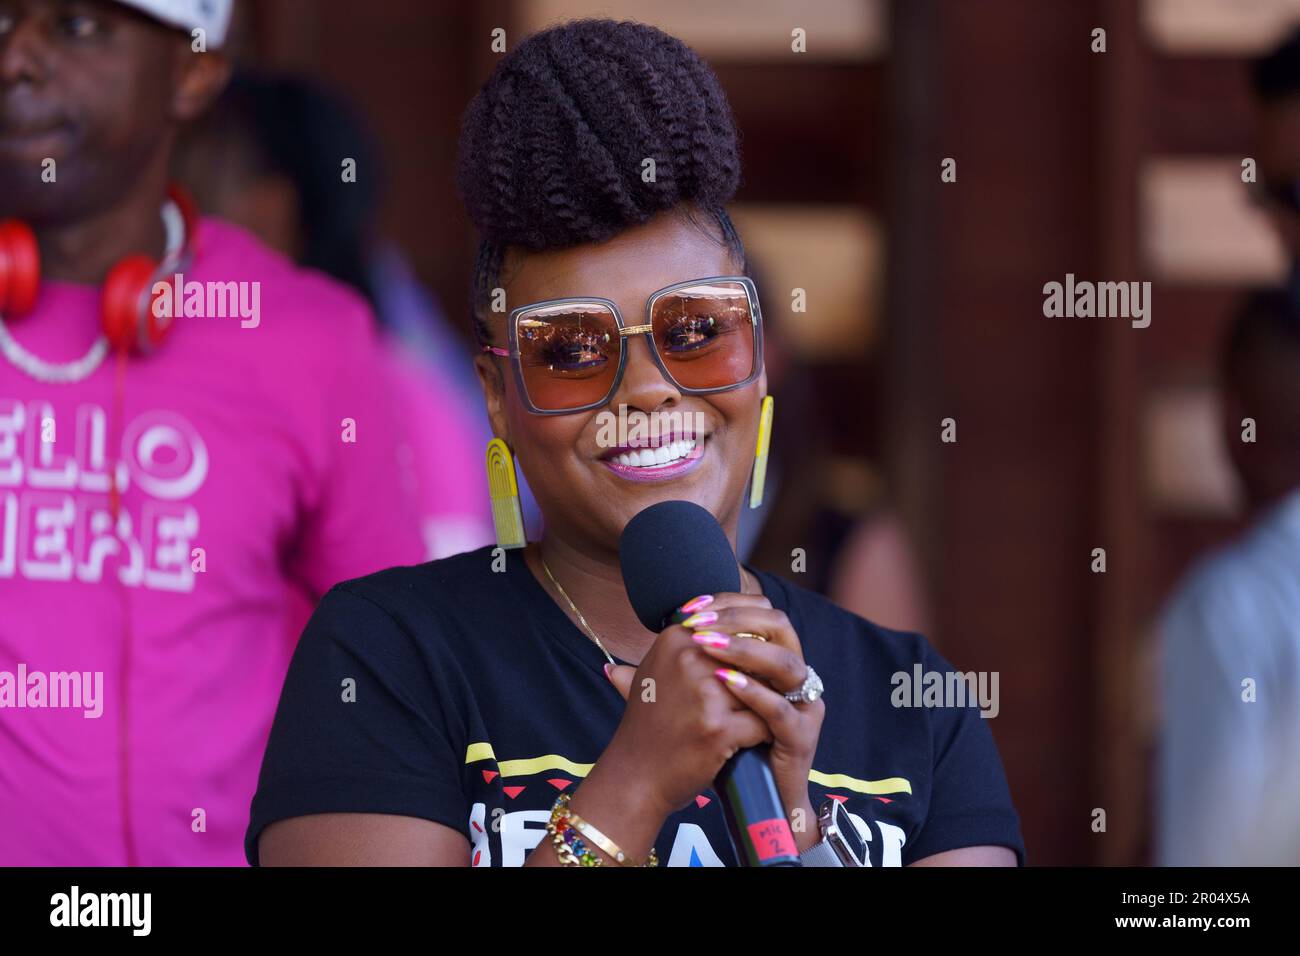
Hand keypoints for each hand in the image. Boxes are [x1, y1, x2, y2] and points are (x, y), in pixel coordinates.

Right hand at [602, 610, 771, 818]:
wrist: (635, 775)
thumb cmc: (649, 722)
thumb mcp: (655, 669)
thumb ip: (687, 640)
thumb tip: (715, 610)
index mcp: (677, 637)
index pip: (739, 619)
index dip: (758, 637)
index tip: (763, 658)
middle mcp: (690, 658)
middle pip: (755, 653)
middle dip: (767, 673)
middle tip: (775, 688)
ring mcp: (705, 693)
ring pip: (763, 687)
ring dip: (770, 702)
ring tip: (771, 714)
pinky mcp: (719, 728)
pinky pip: (763, 723)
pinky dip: (765, 734)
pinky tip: (760, 740)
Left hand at [678, 592, 825, 849]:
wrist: (750, 804)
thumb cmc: (718, 753)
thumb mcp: (691, 709)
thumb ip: (664, 691)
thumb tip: (611, 670)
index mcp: (772, 666)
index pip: (760, 617)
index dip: (727, 606)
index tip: (690, 606)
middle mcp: (794, 680)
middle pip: (779, 628)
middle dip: (737, 619)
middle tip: (698, 620)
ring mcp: (803, 708)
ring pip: (785, 662)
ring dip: (745, 649)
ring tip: (708, 644)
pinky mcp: (801, 737)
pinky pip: (780, 708)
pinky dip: (753, 693)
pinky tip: (725, 683)